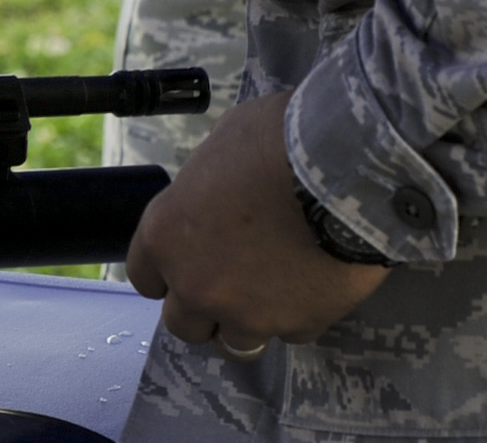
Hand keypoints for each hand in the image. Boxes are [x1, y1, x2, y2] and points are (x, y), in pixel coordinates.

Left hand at [124, 92, 391, 355]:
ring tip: (269, 294)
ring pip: (234, 342)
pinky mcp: (298, 326)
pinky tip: (311, 285)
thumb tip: (212, 196)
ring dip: (245, 322)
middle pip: (183, 323)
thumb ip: (203, 190)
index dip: (166, 271)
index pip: (144, 277)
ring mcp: (247, 313)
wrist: (342, 173)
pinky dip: (297, 316)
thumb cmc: (274, 144)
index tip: (186, 262)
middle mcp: (196, 284)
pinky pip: (289, 332)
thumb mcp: (219, 149)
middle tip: (228, 283)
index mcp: (165, 236)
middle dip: (202, 307)